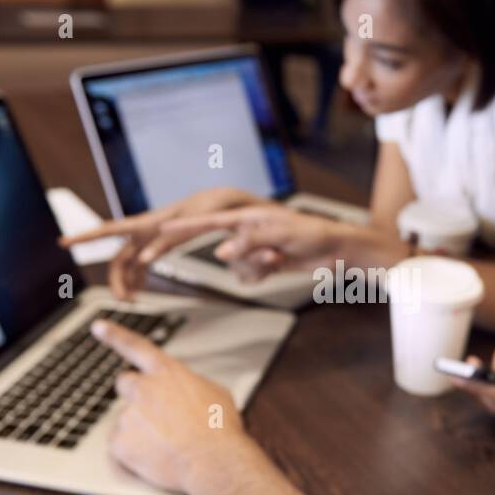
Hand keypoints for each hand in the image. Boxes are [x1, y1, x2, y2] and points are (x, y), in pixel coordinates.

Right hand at [59, 187, 266, 298]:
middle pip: (118, 256)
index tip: (63, 241)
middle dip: (114, 279)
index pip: (109, 229)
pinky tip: (141, 290)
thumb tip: (145, 258)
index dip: (85, 236)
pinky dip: (139, 277)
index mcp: (148, 222)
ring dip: (127, 282)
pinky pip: (141, 263)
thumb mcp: (192, 224)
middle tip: (121, 300)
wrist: (225, 202)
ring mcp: (151, 238)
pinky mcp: (160, 244)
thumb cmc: (212, 208)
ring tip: (132, 301)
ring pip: (129, 263)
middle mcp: (144, 230)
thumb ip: (168, 242)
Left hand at [92, 319, 257, 494]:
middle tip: (155, 415)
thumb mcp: (216, 393)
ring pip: (126, 420)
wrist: (213, 462)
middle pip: (125, 384)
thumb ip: (193, 383)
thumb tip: (189, 387)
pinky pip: (120, 445)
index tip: (98, 326)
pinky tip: (155, 457)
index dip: (114, 335)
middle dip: (136, 396)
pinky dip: (134, 452)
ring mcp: (128, 415)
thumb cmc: (220, 430)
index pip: (136, 346)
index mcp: (167, 372)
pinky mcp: (119, 442)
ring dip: (141, 429)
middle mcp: (143, 388)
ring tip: (167, 444)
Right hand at [157, 204, 347, 282]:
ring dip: (259, 268)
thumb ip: (249, 242)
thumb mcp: (281, 233)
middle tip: (273, 255)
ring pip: (236, 268)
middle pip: (226, 254)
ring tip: (281, 257)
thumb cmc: (313, 232)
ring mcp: (252, 249)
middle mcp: (246, 232)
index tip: (160, 228)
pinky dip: (262, 275)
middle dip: (249, 259)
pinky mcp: (260, 264)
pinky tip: (279, 266)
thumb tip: (222, 253)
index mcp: (246, 217)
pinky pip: (247, 277)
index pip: (208, 223)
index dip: (183, 227)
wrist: (335, 249)